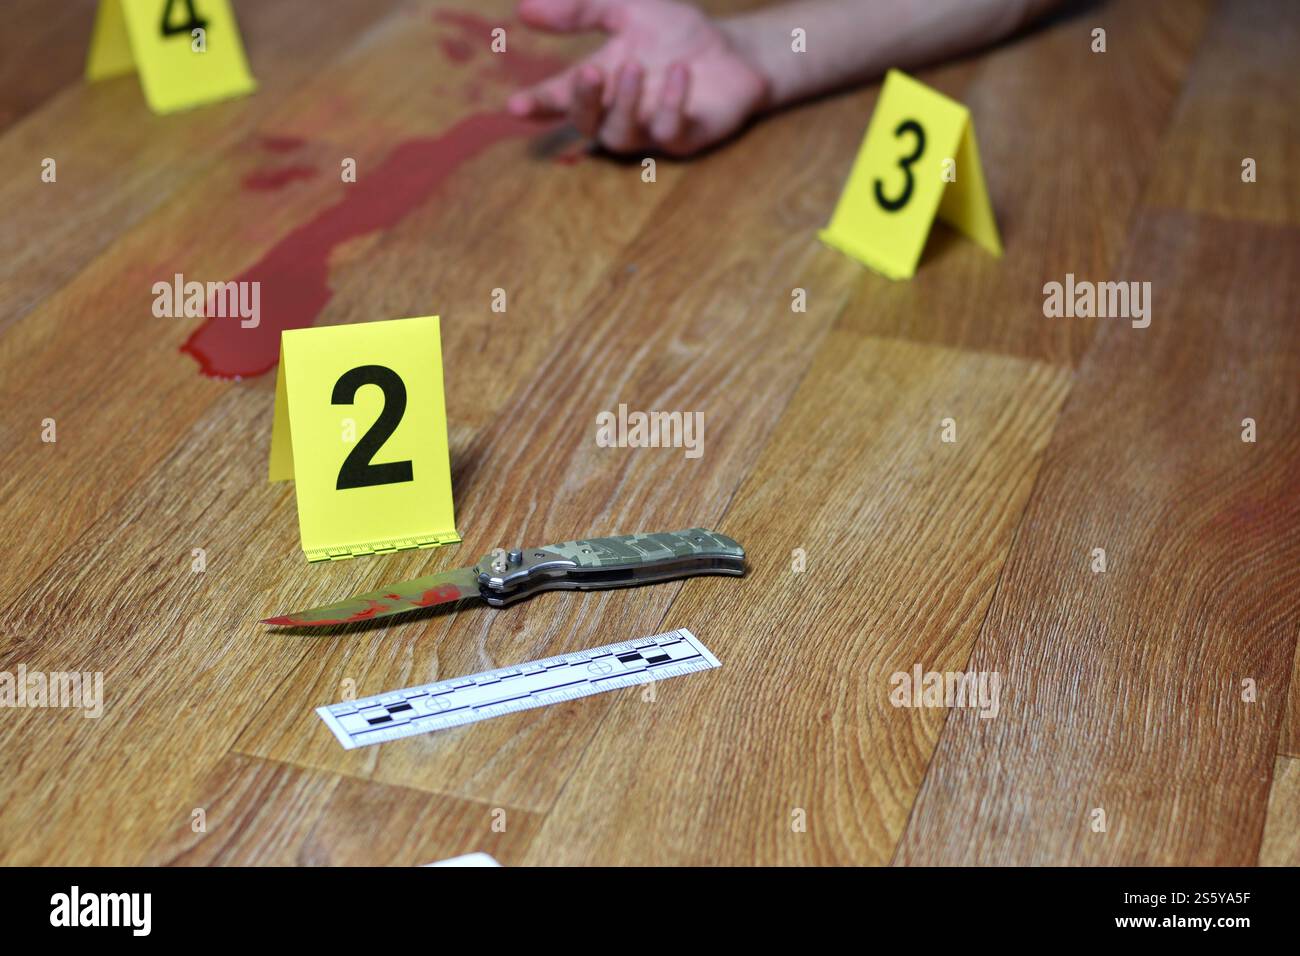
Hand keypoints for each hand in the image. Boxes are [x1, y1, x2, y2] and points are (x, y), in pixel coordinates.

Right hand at [506, 0, 769, 155]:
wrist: (734, 51)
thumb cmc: (676, 34)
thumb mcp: (627, 8)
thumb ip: (581, 9)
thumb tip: (523, 8)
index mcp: (601, 82)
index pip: (560, 97)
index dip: (538, 104)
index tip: (515, 106)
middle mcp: (620, 111)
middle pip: (586, 122)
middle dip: (582, 101)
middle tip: (588, 73)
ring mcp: (650, 130)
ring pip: (621, 135)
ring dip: (622, 102)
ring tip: (631, 67)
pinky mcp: (684, 138)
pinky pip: (668, 131)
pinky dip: (670, 103)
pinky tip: (678, 72)